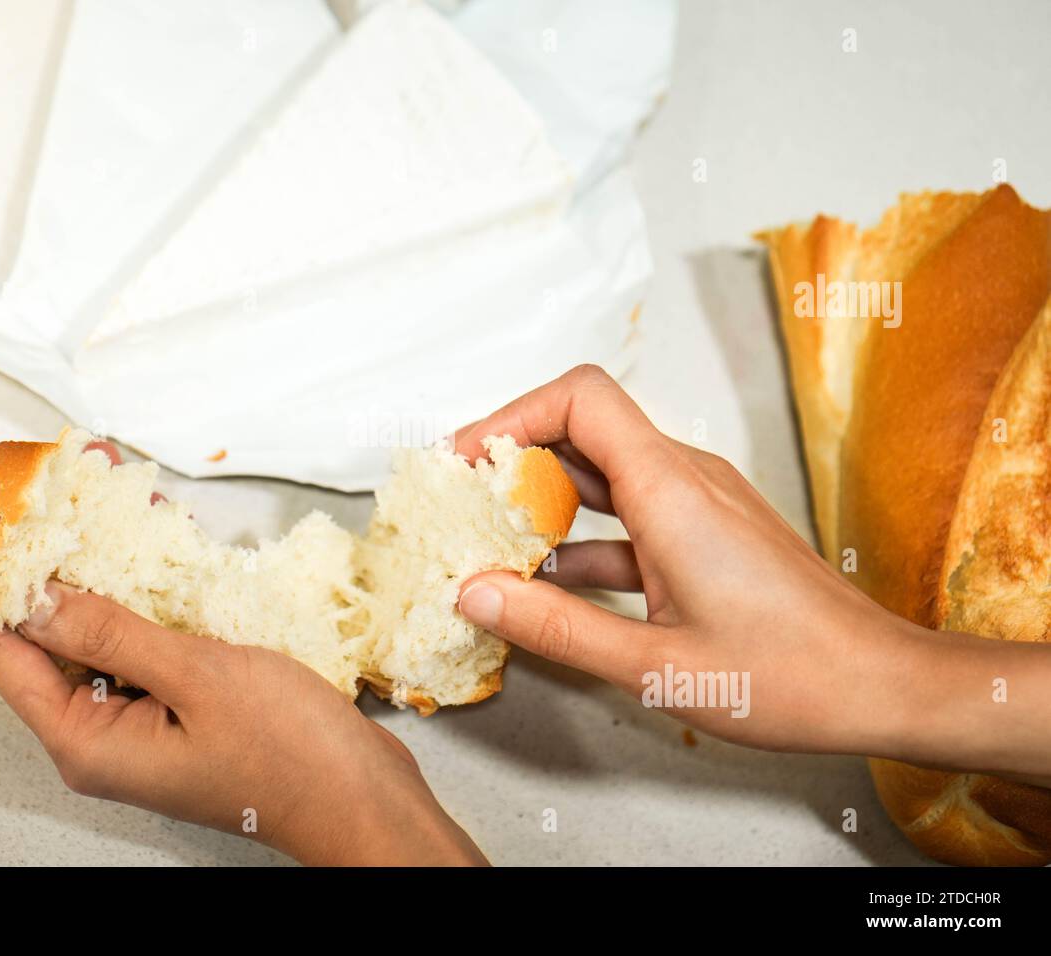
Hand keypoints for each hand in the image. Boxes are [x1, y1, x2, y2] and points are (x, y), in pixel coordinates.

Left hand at [0, 444, 485, 865]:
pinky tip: (165, 550)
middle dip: (55, 561)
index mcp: (85, 741)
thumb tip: (34, 595)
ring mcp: (139, 724)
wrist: (360, 799)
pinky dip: (146, 596)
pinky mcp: (175, 711)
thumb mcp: (196, 677)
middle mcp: (99, 737)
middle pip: (44, 639)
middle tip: (71, 496)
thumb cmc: (289, 755)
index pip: (1, 650)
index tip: (13, 518)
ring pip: (96, 634)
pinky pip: (140, 644)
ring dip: (105, 570)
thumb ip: (109, 634)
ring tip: (121, 506)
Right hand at [451, 364, 1047, 774]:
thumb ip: (555, 627)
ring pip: (604, 472)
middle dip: (515, 457)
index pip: (580, 398)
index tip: (464, 460)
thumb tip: (474, 593)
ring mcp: (700, 502)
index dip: (511, 415)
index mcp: (671, 491)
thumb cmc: (791, 676)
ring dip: (546, 500)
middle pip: (583, 427)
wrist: (883, 685)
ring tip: (492, 543)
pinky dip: (583, 535)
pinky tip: (552, 581)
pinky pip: (630, 512)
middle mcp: (686, 479)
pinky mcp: (708, 531)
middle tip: (463, 502)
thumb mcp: (654, 665)